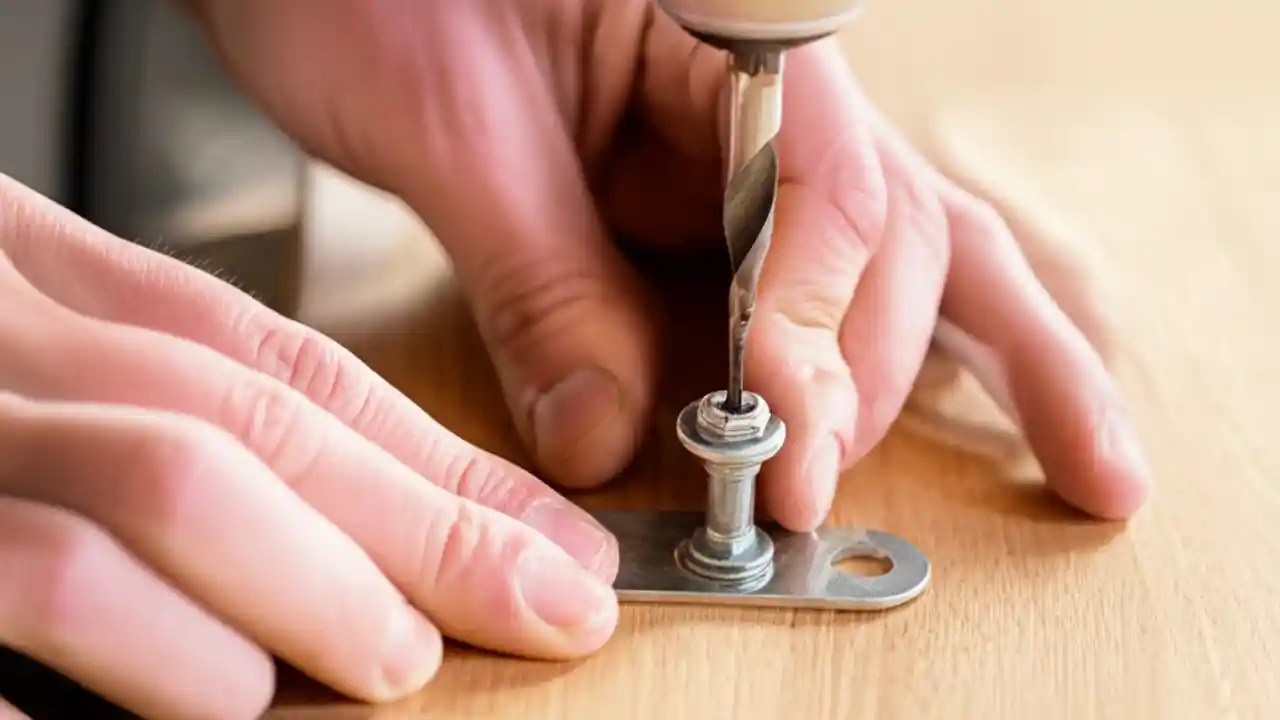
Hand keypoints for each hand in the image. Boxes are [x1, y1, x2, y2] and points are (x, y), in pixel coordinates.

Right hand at [0, 176, 617, 717]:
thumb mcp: (22, 376)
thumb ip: (154, 424)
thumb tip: (329, 535)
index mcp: (39, 279)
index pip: (278, 362)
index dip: (439, 461)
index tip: (556, 540)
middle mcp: (1, 334)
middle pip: (254, 419)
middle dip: (423, 532)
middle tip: (537, 608)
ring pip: (169, 486)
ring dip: (307, 597)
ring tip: (383, 668)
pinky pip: (38, 590)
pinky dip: (153, 664)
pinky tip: (222, 710)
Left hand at [192, 0, 1150, 526]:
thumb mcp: (444, 122)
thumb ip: (539, 276)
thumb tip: (605, 432)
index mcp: (727, 28)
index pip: (831, 186)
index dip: (817, 327)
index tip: (782, 436)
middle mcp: (759, 83)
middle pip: (888, 235)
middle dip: (866, 374)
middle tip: (812, 489)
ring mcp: (738, 142)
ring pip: (897, 253)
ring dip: (980, 361)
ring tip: (1087, 454)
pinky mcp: (696, 195)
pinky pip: (812, 276)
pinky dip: (872, 350)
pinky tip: (955, 398)